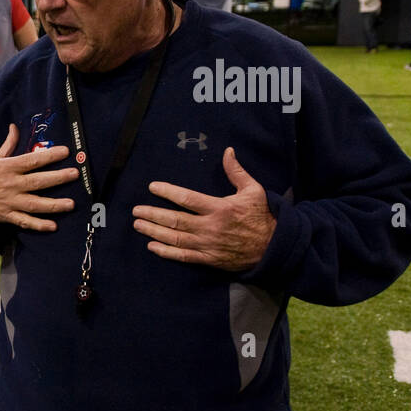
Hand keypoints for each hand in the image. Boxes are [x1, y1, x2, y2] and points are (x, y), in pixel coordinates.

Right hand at [0, 124, 77, 230]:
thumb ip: (8, 144)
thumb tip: (14, 127)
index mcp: (8, 167)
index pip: (32, 160)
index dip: (50, 156)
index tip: (66, 152)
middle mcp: (11, 184)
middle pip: (38, 181)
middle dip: (58, 178)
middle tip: (75, 174)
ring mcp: (9, 201)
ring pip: (35, 204)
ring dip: (54, 205)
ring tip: (71, 204)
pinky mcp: (7, 215)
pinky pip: (24, 221)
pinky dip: (38, 225)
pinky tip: (52, 226)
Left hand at [132, 147, 275, 270]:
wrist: (274, 247)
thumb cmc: (262, 216)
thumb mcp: (253, 190)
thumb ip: (237, 172)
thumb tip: (228, 151)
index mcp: (220, 208)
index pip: (188, 199)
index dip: (168, 192)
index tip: (153, 187)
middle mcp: (210, 227)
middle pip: (175, 220)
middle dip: (153, 214)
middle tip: (136, 210)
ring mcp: (208, 244)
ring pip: (175, 238)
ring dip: (154, 231)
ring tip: (138, 224)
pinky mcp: (208, 258)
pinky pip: (183, 256)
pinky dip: (166, 252)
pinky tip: (152, 246)